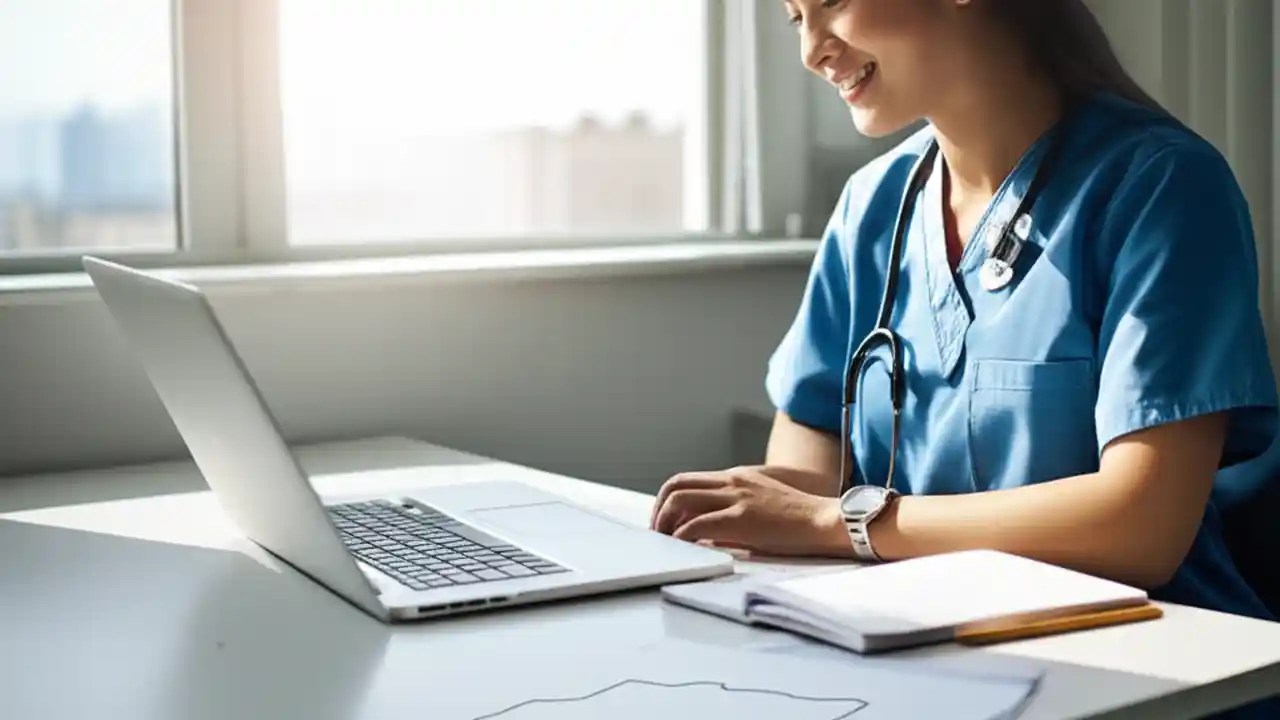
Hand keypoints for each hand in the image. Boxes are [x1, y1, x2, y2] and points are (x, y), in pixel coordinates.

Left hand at [649, 466, 852, 557]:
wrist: (826, 521)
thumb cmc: (798, 521)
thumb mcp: (759, 507)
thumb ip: (730, 514)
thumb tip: (700, 534)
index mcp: (736, 477)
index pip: (686, 480)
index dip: (666, 501)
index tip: (663, 523)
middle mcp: (732, 481)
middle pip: (676, 485)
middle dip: (659, 510)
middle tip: (657, 534)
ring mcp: (737, 497)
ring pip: (680, 500)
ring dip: (665, 522)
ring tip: (665, 543)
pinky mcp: (743, 518)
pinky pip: (697, 524)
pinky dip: (682, 537)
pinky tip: (682, 549)